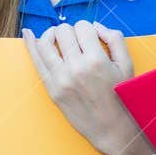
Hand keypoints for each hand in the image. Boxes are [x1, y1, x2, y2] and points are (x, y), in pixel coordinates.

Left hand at [24, 21, 139, 154]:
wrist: (112, 129)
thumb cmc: (122, 97)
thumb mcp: (127, 65)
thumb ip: (114, 39)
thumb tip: (95, 26)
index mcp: (96, 60)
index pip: (83, 27)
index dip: (87, 29)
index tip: (89, 37)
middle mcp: (76, 68)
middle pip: (63, 32)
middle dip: (70, 31)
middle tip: (75, 40)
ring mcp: (61, 79)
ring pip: (45, 43)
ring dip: (50, 34)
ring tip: (56, 36)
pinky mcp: (52, 89)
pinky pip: (36, 61)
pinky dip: (30, 44)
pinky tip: (28, 34)